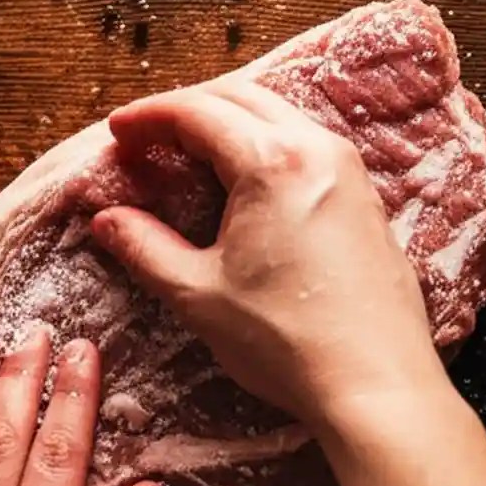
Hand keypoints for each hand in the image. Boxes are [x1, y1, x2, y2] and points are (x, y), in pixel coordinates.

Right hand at [90, 80, 448, 429]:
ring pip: (278, 115)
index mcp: (273, 163)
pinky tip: (243, 181)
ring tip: (188, 152)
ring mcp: (350, 171)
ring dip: (227, 120)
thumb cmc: (287, 342)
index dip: (149, 116)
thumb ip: (144, 247)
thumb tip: (106, 220)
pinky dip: (263, 144)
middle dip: (186, 108)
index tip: (117, 131)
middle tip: (146, 136)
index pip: (197, 111)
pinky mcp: (365, 198)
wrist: (378, 388)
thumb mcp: (198, 294)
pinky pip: (306, 144)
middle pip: (240, 97)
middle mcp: (318, 150)